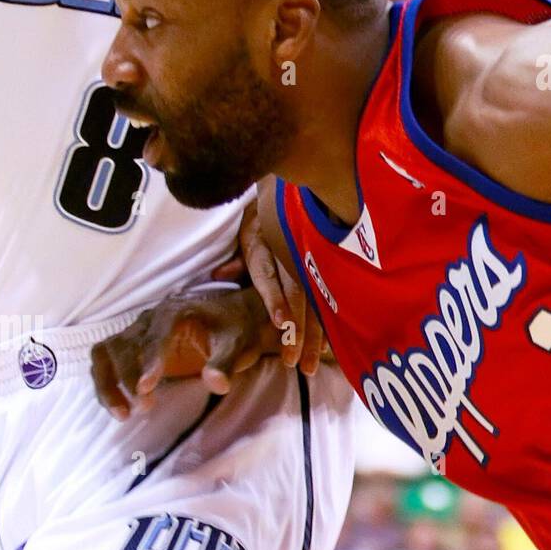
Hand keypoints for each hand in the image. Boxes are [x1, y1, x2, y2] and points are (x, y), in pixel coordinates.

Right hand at [91, 287, 279, 419]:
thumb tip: (216, 384)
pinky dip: (106, 384)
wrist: (233, 320)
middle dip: (127, 376)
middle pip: (123, 344)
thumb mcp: (239, 344)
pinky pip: (106, 361)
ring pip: (106, 352)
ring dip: (108, 383)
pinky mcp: (133, 347)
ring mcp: (138, 331)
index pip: (155, 334)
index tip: (145, 389)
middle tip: (143, 407)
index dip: (148, 360)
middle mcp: (151, 317)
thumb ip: (226, 362)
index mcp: (177, 310)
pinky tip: (120, 408)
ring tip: (123, 414)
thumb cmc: (236, 330)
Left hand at [238, 198, 322, 376]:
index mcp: (270, 244)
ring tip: (310, 365)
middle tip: (295, 363)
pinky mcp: (330, 265)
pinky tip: (329, 347)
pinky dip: (329, 324)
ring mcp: (315, 260)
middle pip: (298, 296)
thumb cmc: (272, 210)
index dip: (277, 299)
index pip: (272, 276)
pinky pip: (331, 298)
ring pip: (317, 301)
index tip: (281, 324)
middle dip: (298, 332)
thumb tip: (219, 277)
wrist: (303, 184)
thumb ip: (239, 257)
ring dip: (314, 336)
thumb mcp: (250, 228)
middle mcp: (294, 254)